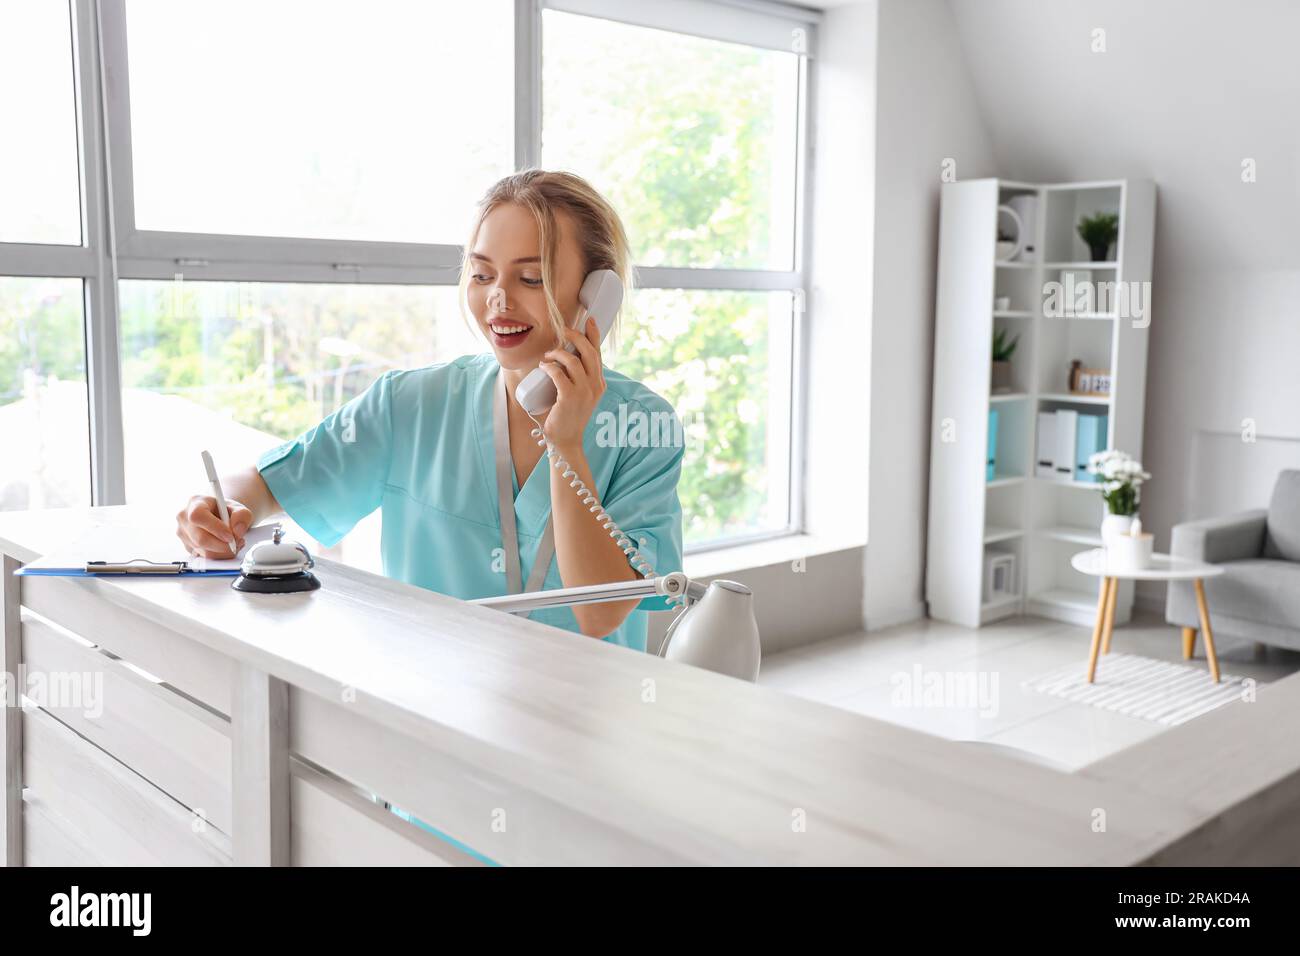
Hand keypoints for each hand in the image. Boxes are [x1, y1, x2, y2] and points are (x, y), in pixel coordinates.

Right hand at [177, 495, 253, 557]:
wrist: (220, 516)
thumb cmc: (225, 510)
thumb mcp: (239, 508)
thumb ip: (242, 516)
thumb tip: (237, 531)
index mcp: (196, 503)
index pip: (198, 516)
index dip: (215, 528)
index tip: (230, 535)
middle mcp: (184, 518)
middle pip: (200, 538)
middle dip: (223, 545)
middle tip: (237, 542)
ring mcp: (183, 534)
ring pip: (203, 551)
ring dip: (224, 551)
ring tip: (235, 543)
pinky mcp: (187, 547)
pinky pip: (204, 557)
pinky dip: (219, 555)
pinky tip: (226, 547)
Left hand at [537, 316, 606, 450]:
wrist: (565, 440)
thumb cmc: (567, 416)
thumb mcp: (578, 395)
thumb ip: (576, 379)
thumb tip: (562, 357)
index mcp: (599, 384)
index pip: (598, 354)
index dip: (594, 335)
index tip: (589, 321)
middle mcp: (595, 386)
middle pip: (589, 352)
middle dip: (576, 336)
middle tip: (564, 331)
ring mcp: (584, 392)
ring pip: (573, 360)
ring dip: (558, 353)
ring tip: (548, 356)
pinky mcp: (570, 397)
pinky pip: (559, 373)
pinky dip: (549, 366)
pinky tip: (543, 366)